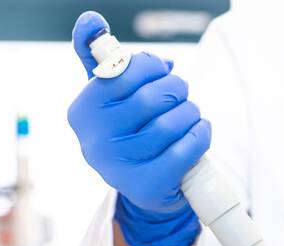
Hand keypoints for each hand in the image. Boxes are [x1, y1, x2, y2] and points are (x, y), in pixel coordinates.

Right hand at [68, 11, 209, 245]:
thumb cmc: (131, 129)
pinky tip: (198, 132)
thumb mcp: (112, 95)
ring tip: (190, 115)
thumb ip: (102, 58)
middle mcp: (93, 140)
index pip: (126, 70)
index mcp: (82, 110)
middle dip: (177, 89)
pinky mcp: (146, 187)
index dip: (154, 67)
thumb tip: (91, 21)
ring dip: (191, 113)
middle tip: (181, 94)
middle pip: (152, 97)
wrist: (145, 184)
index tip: (161, 72)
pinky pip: (186, 149)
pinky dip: (200, 135)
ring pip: (171, 123)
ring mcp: (118, 168)